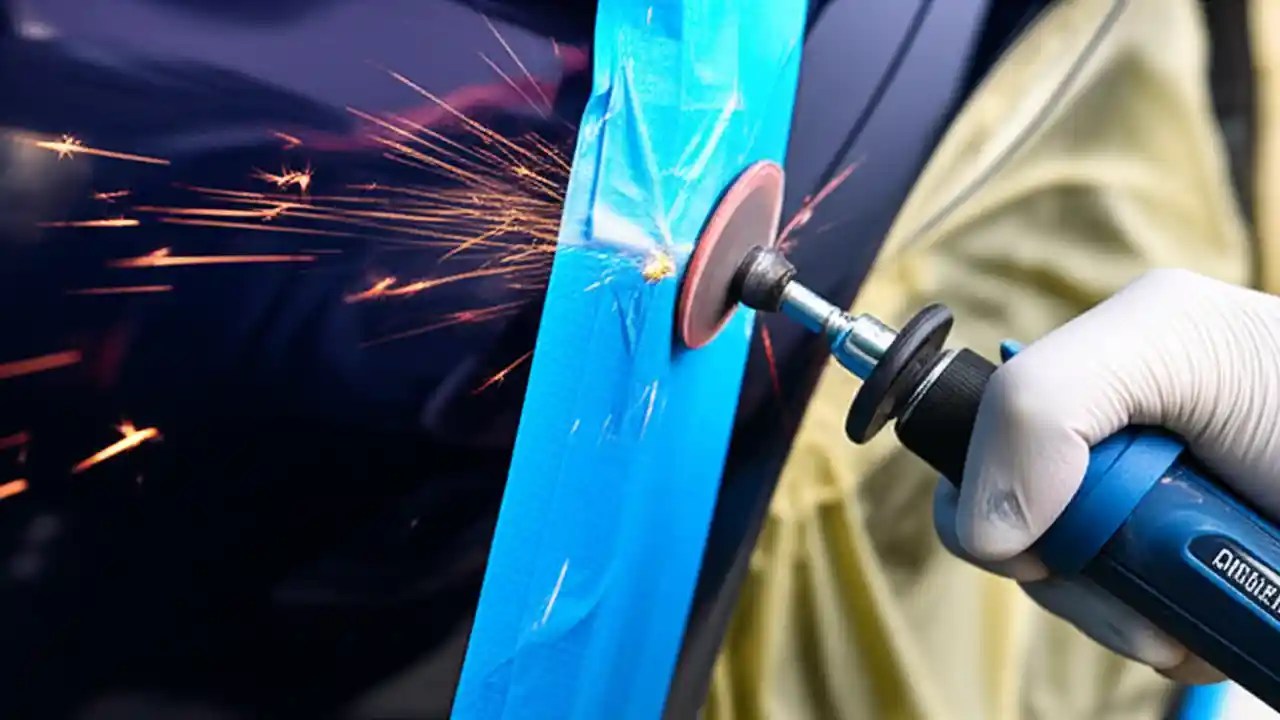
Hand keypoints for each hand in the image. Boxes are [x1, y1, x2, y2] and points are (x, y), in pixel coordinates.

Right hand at [932, 268, 1279, 681]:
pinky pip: (1135, 635)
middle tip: (1131, 581)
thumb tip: (982, 526)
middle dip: (1064, 572)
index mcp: (1096, 383)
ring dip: (1118, 617)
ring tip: (1187, 612)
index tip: (1030, 535)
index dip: (983, 492)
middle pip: (1016, 531)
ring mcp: (1153, 527)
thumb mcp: (1172, 341)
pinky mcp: (1192, 588)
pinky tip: (1202, 629)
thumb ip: (1045, 399)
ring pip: (1072, 596)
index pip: (978, 438)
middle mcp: (1113, 455)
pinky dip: (1164, 642)